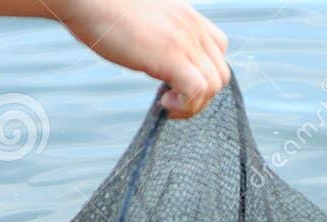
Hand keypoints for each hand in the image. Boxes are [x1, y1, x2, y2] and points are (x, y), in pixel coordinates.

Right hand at [54, 0, 229, 117]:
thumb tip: (153, 54)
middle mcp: (193, 28)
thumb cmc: (105, 9)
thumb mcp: (145, 19)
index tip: (177, 81)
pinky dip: (185, 105)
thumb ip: (159, 34)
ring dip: (193, 105)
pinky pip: (197, 91)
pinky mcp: (171, 57)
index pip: (219, 50)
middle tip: (172, 100)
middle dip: (201, 96)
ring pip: (214, 86)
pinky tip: (164, 103)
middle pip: (221, 73)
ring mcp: (185, 42)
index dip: (203, 73)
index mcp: (188, 17)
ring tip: (167, 103)